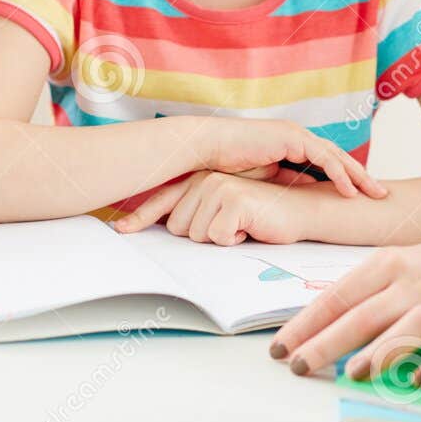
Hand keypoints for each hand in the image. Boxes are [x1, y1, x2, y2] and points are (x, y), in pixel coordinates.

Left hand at [114, 172, 318, 244]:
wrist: (300, 209)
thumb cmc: (263, 215)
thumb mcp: (225, 214)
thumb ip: (199, 215)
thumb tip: (170, 228)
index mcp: (200, 181)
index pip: (162, 202)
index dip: (139, 217)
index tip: (120, 229)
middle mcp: (205, 180)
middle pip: (178, 228)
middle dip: (203, 236)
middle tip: (230, 227)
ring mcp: (219, 188)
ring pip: (197, 235)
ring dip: (221, 239)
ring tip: (242, 226)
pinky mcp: (233, 201)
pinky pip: (218, 237)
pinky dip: (235, 240)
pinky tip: (250, 228)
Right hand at [196, 119, 386, 200]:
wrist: (208, 147)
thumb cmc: (228, 164)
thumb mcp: (265, 179)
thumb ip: (286, 184)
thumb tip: (305, 200)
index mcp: (293, 145)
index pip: (329, 163)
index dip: (348, 179)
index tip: (364, 196)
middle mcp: (299, 137)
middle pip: (339, 158)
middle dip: (362, 176)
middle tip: (382, 194)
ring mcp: (297, 135)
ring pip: (337, 157)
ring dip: (358, 175)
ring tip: (375, 193)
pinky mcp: (292, 137)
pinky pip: (323, 158)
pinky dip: (338, 174)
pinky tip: (350, 190)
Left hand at [270, 228, 420, 377]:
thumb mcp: (399, 270)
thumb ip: (365, 296)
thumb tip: (319, 329)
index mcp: (384, 264)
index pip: (336, 296)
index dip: (306, 323)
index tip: (280, 346)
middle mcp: (408, 279)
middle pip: (360, 314)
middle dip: (326, 342)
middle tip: (298, 366)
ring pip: (402, 327)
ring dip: (377, 351)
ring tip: (351, 372)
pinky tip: (416, 381)